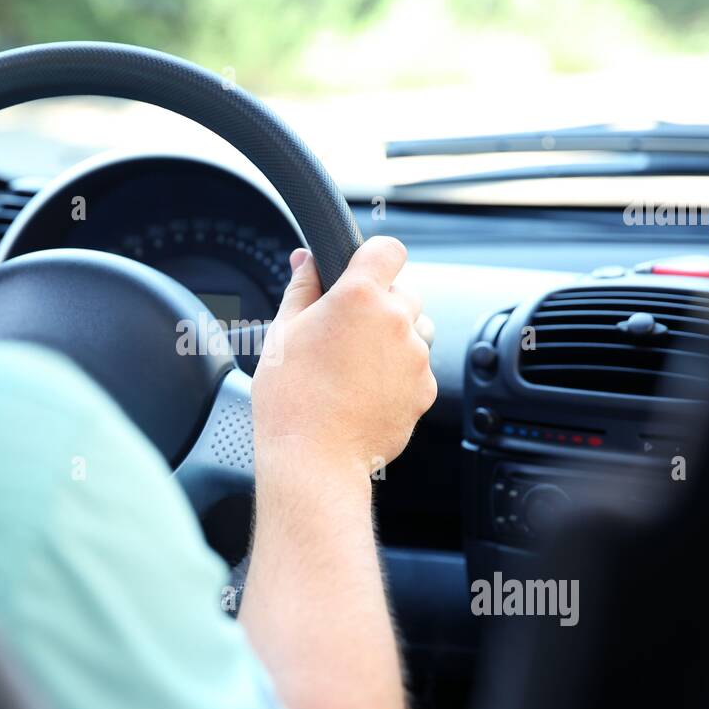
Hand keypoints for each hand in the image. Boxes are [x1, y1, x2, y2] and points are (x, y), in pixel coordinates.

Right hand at [251, 236, 437, 478]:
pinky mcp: (425, 389)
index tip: (363, 270)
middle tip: (346, 332)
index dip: (375, 257)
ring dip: (394, 338)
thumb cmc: (291, 398)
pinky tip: (366, 390)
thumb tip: (306, 260)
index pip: (389, 250)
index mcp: (359, 296)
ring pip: (415, 330)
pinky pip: (417, 368)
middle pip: (404, 292)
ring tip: (356, 365)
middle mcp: (396, 320)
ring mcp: (415, 356)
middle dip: (380, 304)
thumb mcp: (283, 332)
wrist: (315, 458)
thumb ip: (302, 287)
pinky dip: (399, 373)